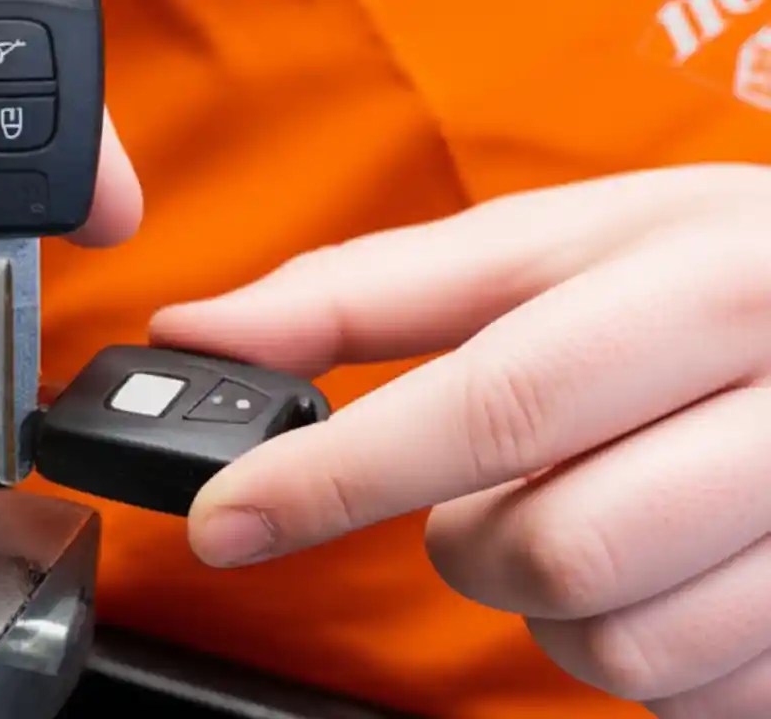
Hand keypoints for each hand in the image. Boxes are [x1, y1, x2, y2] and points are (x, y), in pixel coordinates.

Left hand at [153, 164, 770, 717]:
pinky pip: (686, 696)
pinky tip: (674, 566)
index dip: (335, 476)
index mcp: (709, 291)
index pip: (493, 404)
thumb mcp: (562, 248)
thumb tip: (206, 329)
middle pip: (546, 550)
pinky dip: (638, 646)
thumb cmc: (716, 280)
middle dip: (476, 540)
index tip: (225, 519)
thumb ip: (372, 292)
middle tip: (513, 485)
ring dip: (557, 598)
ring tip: (607, 510)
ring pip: (611, 645)